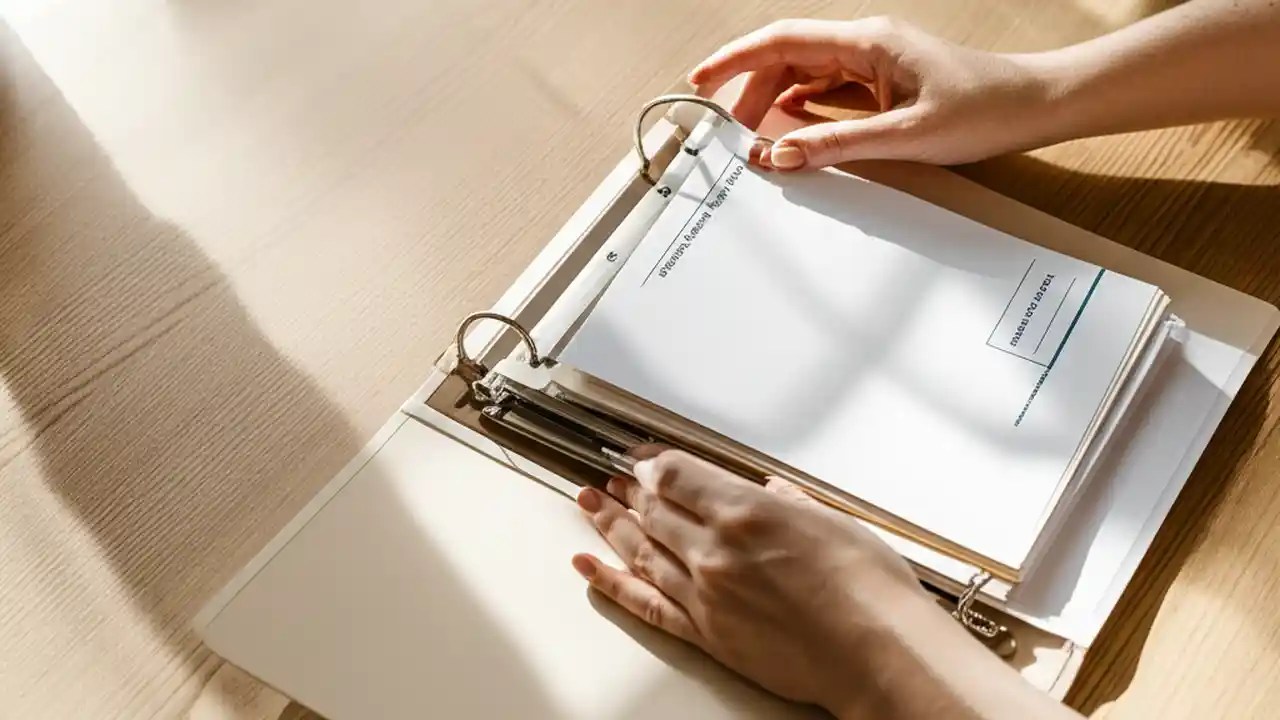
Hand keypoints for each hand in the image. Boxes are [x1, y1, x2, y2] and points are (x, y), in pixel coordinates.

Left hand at [571, 449, 931, 715]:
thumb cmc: (869, 590)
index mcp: (744, 511)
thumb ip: (791, 503)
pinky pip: (646, 603)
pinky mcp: (706, 633)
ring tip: (590, 506)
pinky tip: (589, 567)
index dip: (653, 463)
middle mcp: (715, 550)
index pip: (676, 475)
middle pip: (654, 510)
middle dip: (630, 491)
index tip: (643, 459)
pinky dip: (611, 583)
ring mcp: (705, 593)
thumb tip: (771, 491)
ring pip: (641, 550)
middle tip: (615, 481)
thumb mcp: (832, 521)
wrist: (877, 652)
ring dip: (611, 525)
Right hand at [688, 17, 1060, 168]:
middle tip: (728, 132)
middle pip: (785, 58)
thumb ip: (836, 145)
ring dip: (774, 103)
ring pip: (803, 75)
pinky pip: (826, 90)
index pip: (781, 42)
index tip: (701, 83)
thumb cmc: (984, 110)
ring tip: (753, 137)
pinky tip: (790, 130)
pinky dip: (801, 110)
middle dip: (749, 91)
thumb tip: (779, 155)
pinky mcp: (882, 83)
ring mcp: (873, 63)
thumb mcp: (904, 136)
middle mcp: (865, 44)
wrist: (1032, 106)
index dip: (734, 61)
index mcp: (866, 42)